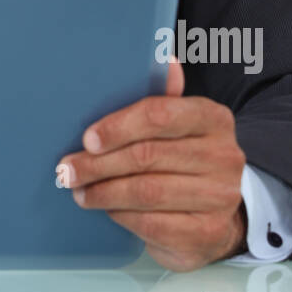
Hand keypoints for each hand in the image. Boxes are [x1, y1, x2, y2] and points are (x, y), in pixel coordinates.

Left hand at [57, 58, 246, 270]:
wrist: (219, 215)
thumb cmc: (185, 159)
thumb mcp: (179, 125)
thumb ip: (165, 95)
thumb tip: (165, 58)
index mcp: (213, 118)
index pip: (161, 114)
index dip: (118, 126)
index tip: (87, 139)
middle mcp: (224, 156)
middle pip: (147, 156)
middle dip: (98, 164)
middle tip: (67, 170)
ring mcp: (220, 197)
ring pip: (147, 191)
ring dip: (103, 191)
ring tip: (79, 190)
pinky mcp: (208, 233)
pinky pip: (153, 223)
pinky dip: (121, 216)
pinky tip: (106, 209)